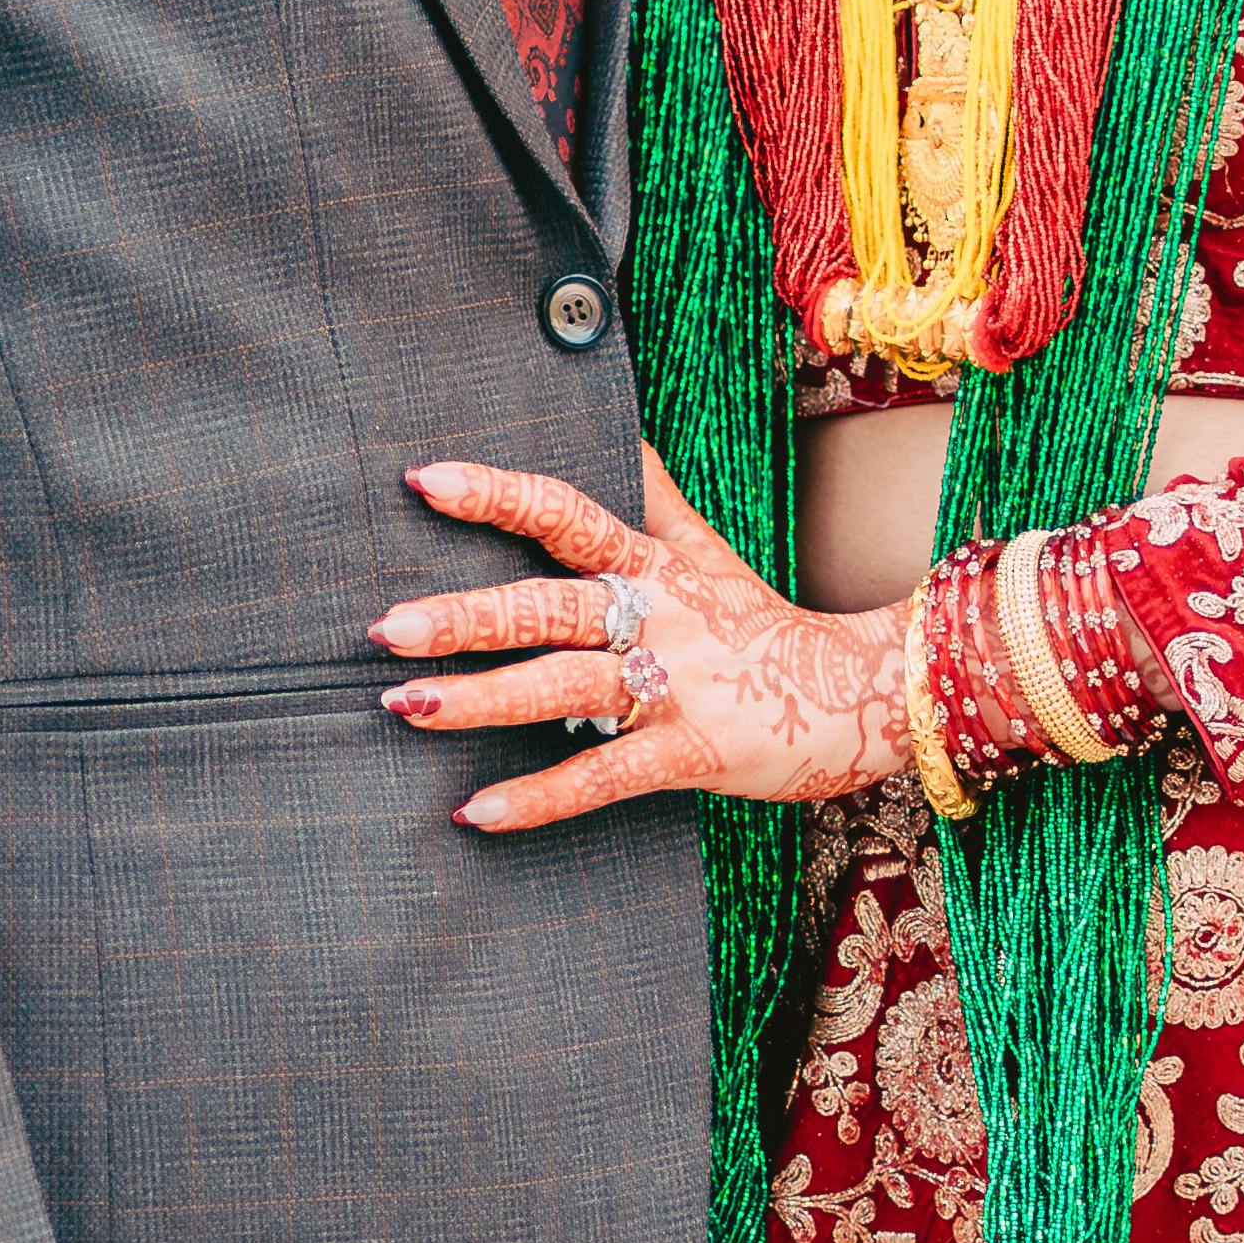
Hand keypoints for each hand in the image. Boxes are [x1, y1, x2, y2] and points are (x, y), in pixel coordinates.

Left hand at [376, 448, 901, 827]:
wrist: (856, 694)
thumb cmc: (759, 623)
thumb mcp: (706, 548)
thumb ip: (652, 493)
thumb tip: (618, 430)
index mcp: (651, 563)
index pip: (567, 513)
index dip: (498, 494)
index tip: (424, 481)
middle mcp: (655, 618)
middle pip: (550, 607)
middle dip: (466, 616)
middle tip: (386, 626)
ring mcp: (672, 687)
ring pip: (565, 688)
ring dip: (482, 700)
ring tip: (405, 705)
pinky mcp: (689, 753)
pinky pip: (604, 776)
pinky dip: (540, 797)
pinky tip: (476, 812)